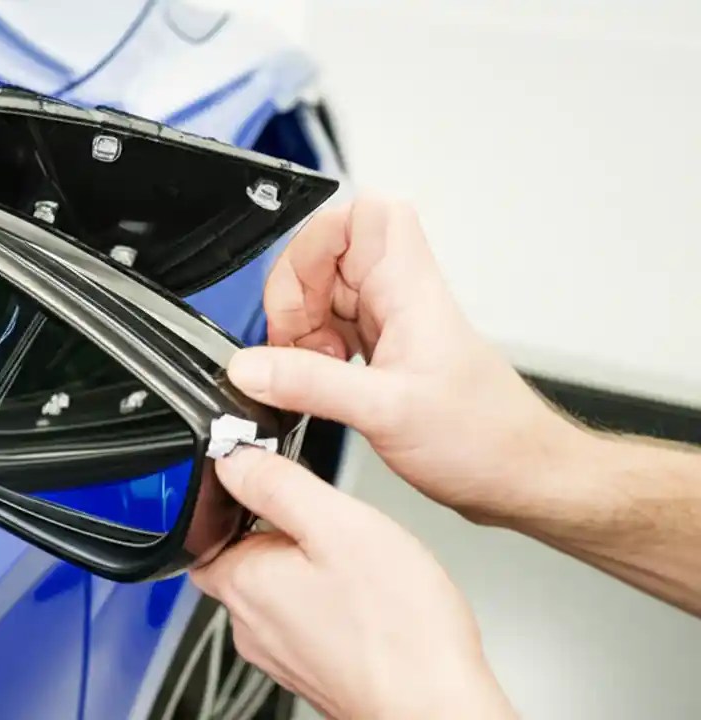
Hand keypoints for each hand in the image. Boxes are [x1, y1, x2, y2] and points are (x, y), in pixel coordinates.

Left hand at [191, 448, 514, 719]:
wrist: (434, 706)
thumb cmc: (397, 628)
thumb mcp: (338, 524)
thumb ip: (277, 484)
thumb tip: (233, 460)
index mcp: (241, 581)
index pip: (205, 533)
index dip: (238, 504)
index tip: (280, 492)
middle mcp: (249, 624)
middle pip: (243, 560)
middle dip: (279, 537)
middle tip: (332, 530)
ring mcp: (280, 654)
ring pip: (277, 593)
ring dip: (307, 573)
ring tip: (356, 567)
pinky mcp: (312, 673)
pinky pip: (306, 625)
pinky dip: (328, 607)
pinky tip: (366, 603)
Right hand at [234, 196, 590, 521]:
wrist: (520, 477)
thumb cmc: (485, 438)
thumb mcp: (385, 411)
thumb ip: (310, 386)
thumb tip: (249, 367)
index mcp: (409, 289)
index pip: (363, 214)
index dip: (319, 238)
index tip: (300, 295)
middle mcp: (401, 298)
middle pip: (329, 256)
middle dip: (297, 299)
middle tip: (296, 347)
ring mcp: (392, 324)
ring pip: (325, 297)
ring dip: (302, 333)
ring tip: (313, 374)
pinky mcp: (385, 355)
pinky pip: (331, 335)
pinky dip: (312, 359)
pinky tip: (322, 390)